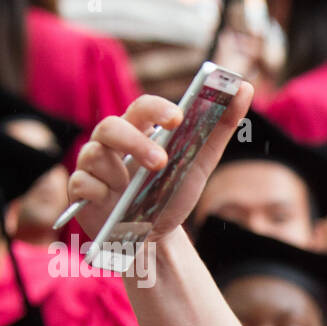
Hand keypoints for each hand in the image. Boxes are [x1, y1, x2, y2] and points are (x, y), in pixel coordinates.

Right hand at [68, 83, 254, 242]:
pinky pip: (82, 184)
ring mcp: (93, 167)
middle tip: (161, 162)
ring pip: (93, 154)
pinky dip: (97, 192)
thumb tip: (244, 88)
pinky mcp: (81, 192)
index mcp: (138, 131)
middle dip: (136, 143)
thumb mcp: (198, 163)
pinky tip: (111, 201)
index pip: (142, 108)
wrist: (153, 237)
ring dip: (117, 172)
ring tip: (133, 189)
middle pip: (111, 126)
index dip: (157, 109)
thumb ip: (219, 128)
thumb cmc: (169, 192)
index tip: (177, 117)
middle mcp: (111, 144)